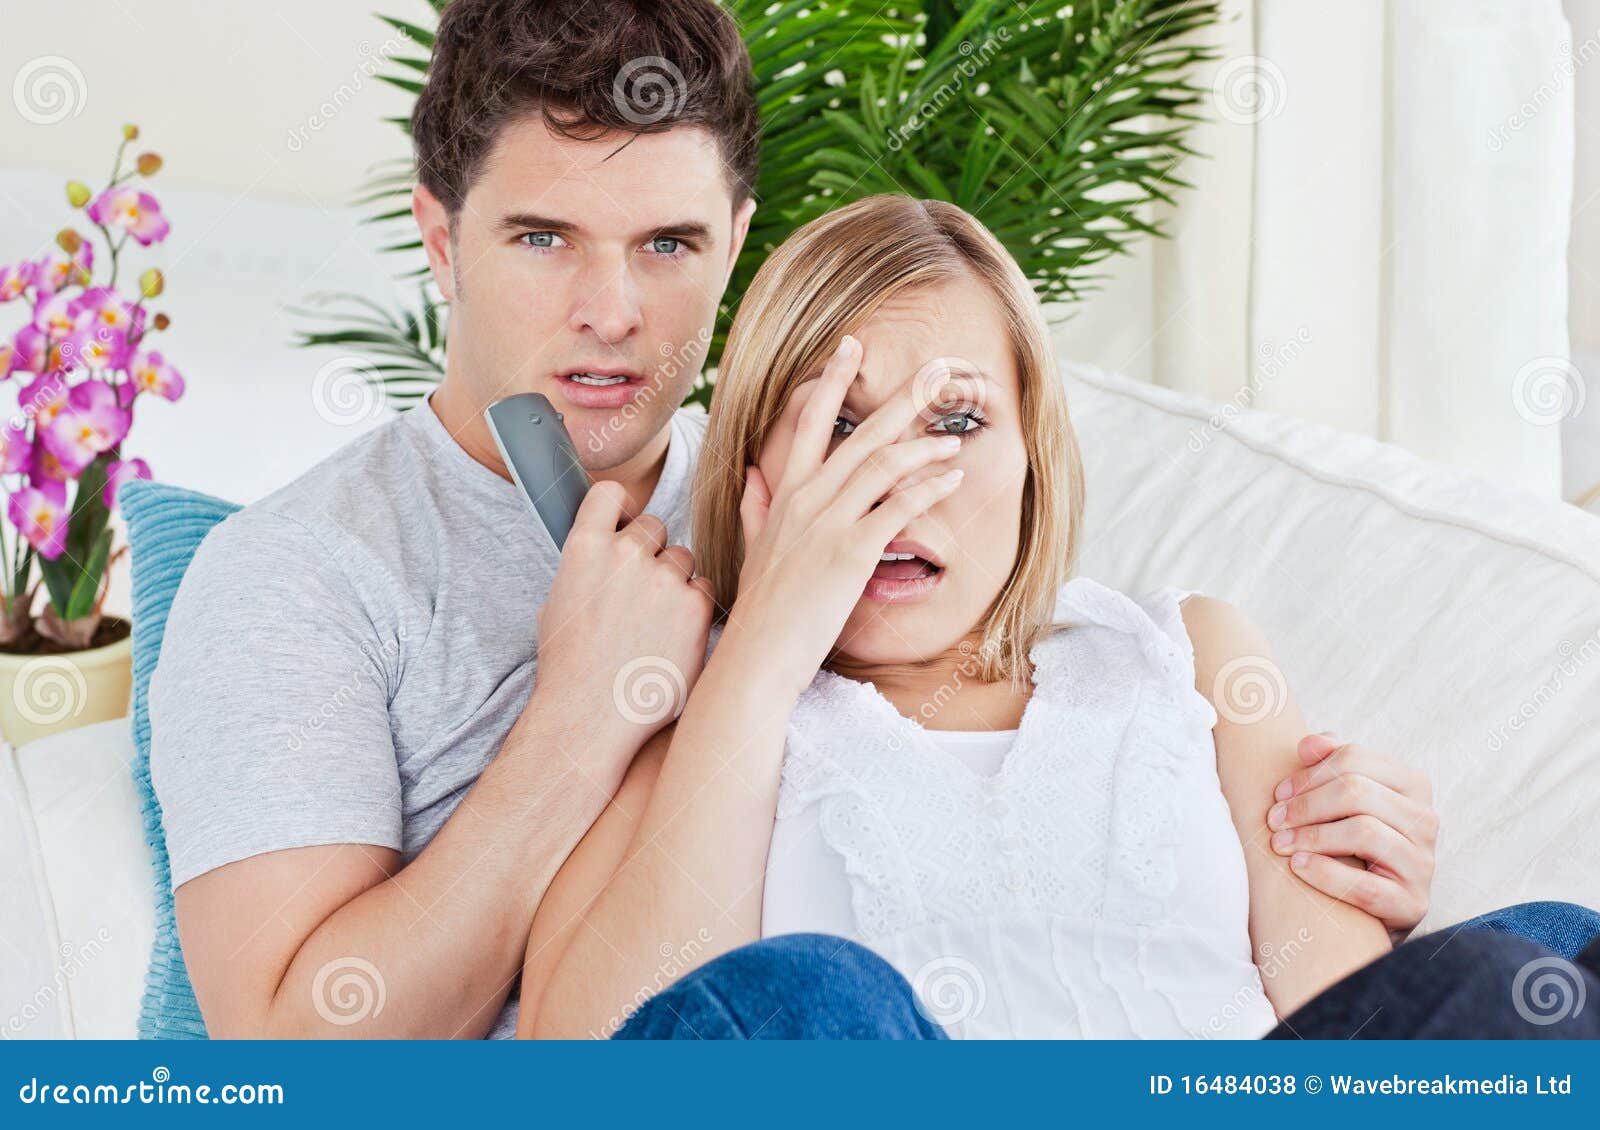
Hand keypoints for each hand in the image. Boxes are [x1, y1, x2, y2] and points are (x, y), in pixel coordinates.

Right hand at [533, 480, 715, 785]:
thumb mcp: (558, 602)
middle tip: (639, 594)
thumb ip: (587, 567)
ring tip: (655, 622)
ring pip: (683, 558)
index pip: (611, 494)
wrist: (591, 716)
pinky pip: (704, 587)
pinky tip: (673, 636)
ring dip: (675, 580)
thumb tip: (604, 549)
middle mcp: (626, 553)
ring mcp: (664, 578)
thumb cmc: (570, 667)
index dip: (621, 507)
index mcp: (585, 547)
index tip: (624, 522)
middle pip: (655, 527)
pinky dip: (693, 607)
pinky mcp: (696, 605)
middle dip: (650, 553)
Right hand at [722, 334, 965, 696]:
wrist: (760, 655)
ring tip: (953, 437)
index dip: (832, 382)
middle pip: (859, 434)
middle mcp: (806, 499)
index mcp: (785, 494)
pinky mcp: (851, 552)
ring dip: (924, 446)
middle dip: (900, 399)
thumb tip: (752, 475)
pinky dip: (927, 489)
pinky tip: (952, 480)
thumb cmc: (762, 608)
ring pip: (882, 465)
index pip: (808, 423)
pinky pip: (897, 508)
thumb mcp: (753, 548)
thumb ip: (756, 507)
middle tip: (934, 371)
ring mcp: (828, 523)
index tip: (851, 346)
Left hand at [1266, 732, 1437, 940]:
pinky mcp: (1413, 903)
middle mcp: (1425, 819)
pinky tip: (1298, 867)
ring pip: (1364, 832)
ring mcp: (1422, 863)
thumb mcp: (1345, 796)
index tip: (1278, 793)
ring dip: (1311, 836)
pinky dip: (1325, 873)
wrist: (1373, 904)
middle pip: (1356, 793)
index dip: (1309, 773)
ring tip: (1280, 843)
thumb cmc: (1351, 838)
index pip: (1354, 758)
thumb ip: (1330, 761)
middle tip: (1273, 820)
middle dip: (1306, 804)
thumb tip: (1307, 744)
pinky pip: (1366, 885)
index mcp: (1412, 783)